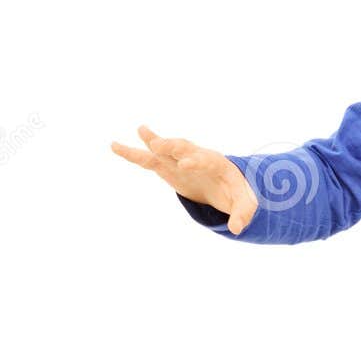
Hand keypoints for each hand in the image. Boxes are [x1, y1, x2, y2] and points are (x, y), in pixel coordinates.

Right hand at [110, 125, 258, 234]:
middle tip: (160, 145)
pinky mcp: (167, 167)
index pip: (206, 160)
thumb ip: (242, 214)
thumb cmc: (235, 191)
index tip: (185, 165)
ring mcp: (180, 160)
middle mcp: (197, 157)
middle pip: (185, 148)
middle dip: (173, 147)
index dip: (196, 161)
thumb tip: (236, 229)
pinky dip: (134, 153)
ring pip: (164, 150)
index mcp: (217, 164)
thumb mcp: (245, 203)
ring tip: (140, 130)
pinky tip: (116, 146)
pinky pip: (149, 159)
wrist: (224, 182)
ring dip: (152, 142)